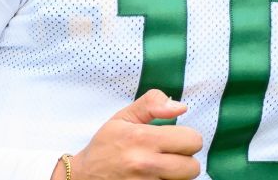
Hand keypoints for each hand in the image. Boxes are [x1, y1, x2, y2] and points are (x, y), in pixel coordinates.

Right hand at [61, 89, 202, 179]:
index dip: (186, 138)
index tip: (174, 139)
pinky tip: (155, 178)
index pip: (192, 140)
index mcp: (143, 139)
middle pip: (193, 167)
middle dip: (184, 160)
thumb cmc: (106, 146)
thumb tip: (181, 107)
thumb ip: (152, 105)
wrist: (84, 177)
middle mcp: (146, 165)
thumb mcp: (123, 117)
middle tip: (169, 156)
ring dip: (176, 176)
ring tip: (160, 168)